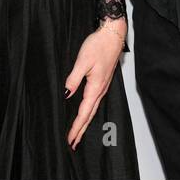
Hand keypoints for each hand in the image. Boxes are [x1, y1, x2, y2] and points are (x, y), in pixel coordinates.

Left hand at [65, 17, 126, 150]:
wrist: (113, 35)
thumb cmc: (99, 45)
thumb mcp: (82, 61)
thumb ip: (73, 78)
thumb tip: (66, 94)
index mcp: (95, 88)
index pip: (84, 113)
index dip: (76, 127)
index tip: (70, 139)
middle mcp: (100, 90)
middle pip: (89, 115)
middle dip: (81, 130)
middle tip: (73, 143)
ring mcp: (102, 87)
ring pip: (92, 110)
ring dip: (85, 123)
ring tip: (78, 134)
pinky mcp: (102, 82)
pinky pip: (94, 102)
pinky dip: (89, 112)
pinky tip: (86, 113)